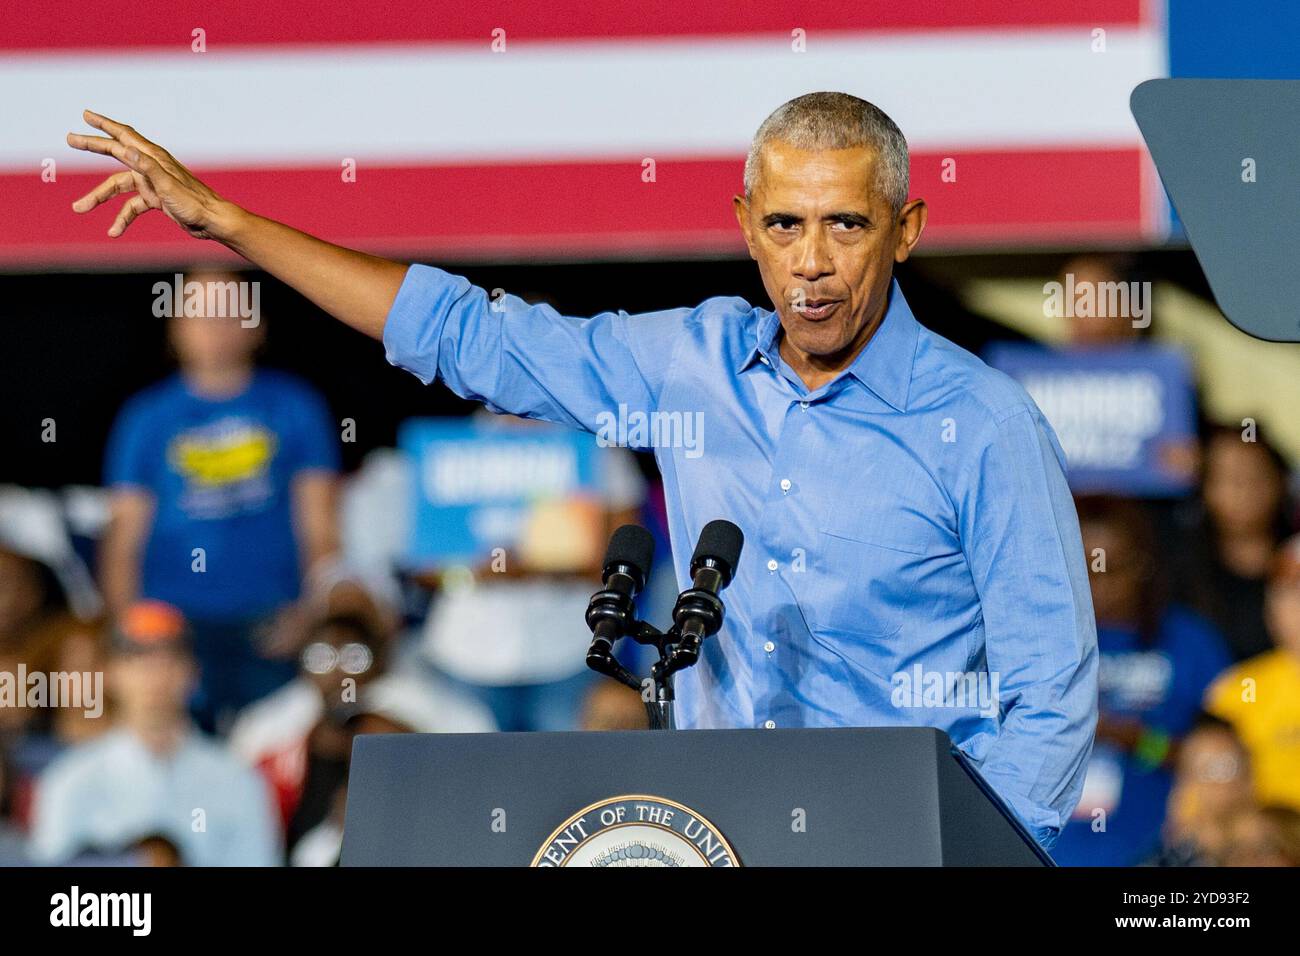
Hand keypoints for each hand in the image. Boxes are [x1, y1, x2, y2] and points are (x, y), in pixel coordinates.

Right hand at [67, 109, 240, 239]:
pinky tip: (113, 232)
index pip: (124, 135)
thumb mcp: (168, 185)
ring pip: (118, 187)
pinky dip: (122, 218)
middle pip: (115, 154)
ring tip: (79, 208)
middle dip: (92, 146)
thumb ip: (147, 167)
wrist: (212, 222)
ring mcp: (152, 183)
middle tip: (69, 139)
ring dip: (98, 197)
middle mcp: (150, 167)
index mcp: (153, 157)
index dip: (104, 124)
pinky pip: (132, 207)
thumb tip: (126, 149)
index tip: (85, 115)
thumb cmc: (194, 203)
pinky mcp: (156, 199)